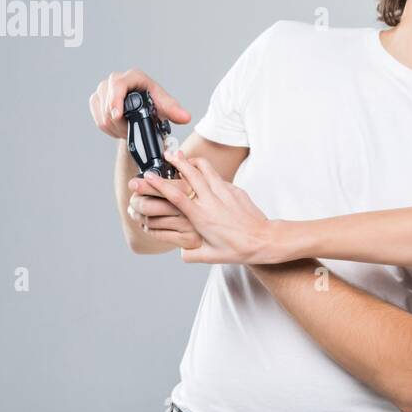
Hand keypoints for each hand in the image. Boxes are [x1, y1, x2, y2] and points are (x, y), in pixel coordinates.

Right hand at [88, 68, 190, 140]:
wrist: (143, 113)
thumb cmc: (155, 105)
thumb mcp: (165, 107)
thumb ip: (174, 110)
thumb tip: (185, 117)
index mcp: (134, 76)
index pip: (118, 84)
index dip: (116, 99)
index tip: (117, 115)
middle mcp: (116, 79)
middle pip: (108, 102)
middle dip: (119, 121)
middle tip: (131, 130)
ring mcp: (104, 89)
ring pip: (102, 113)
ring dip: (115, 127)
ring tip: (128, 129)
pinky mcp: (96, 99)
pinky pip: (97, 117)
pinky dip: (108, 127)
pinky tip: (118, 127)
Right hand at [131, 149, 270, 263]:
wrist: (263, 240)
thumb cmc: (237, 250)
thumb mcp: (209, 256)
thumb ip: (190, 254)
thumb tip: (181, 251)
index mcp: (201, 217)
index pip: (175, 196)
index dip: (159, 185)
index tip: (148, 177)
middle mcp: (211, 201)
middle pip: (190, 174)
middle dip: (176, 162)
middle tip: (166, 155)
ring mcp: (225, 193)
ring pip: (206, 169)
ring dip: (192, 161)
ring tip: (183, 156)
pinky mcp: (235, 190)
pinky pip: (218, 177)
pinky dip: (207, 171)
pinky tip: (203, 173)